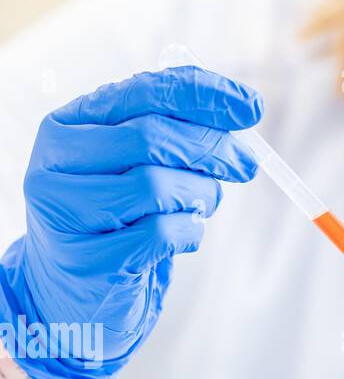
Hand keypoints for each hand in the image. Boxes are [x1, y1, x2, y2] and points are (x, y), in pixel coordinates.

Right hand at [0, 66, 261, 378]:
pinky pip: (159, 233)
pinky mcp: (85, 259)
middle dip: (213, 149)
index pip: (144, 91)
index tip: (253, 107)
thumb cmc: (117, 211)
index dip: (204, 96)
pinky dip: (188, 231)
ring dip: (200, 194)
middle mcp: (54, 163)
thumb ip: (178, 125)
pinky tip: (182, 234)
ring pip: (156, 185)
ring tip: (203, 203)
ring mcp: (63, 212)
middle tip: (246, 165)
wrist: (74, 287)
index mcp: (70, 124)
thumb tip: (245, 107)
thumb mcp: (137, 160)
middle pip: (151, 138)